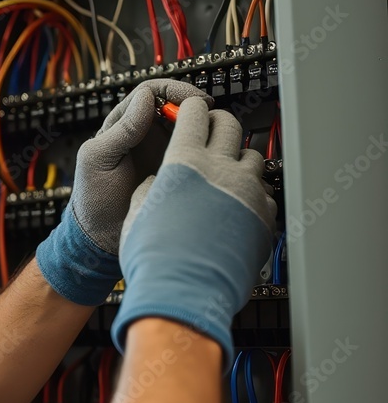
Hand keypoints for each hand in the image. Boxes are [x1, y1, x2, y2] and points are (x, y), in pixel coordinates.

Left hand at [35, 79, 209, 304]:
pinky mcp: (175, 171)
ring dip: (204, 126)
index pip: (151, 93)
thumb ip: (120, 132)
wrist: (102, 237)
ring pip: (190, 128)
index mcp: (122, 125)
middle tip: (211, 115)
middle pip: (176, 107)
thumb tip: (146, 100)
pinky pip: (194, 153)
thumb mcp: (99, 161)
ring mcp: (162, 152)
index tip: (192, 100)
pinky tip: (214, 155)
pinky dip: (206, 149)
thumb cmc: (93, 199)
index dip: (173, 91)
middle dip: (196, 106)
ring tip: (215, 134)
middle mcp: (144, 135)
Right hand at [111, 96, 276, 369]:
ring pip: (253, 157)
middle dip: (219, 123)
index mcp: (183, 163)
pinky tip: (236, 208)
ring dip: (238, 159)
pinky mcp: (264, 217)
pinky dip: (251, 193)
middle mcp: (220, 170)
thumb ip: (152, 187)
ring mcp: (247, 193)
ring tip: (226, 174)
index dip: (189, 108)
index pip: (193, 113)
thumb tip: (160, 182)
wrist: (182, 294)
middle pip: (229, 125)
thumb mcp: (138, 212)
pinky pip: (264, 192)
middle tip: (210, 131)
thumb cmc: (154, 259)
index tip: (189, 110)